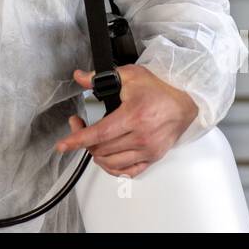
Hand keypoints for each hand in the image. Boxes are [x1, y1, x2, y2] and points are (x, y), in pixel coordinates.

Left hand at [55, 65, 197, 177]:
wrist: (184, 103)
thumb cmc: (160, 90)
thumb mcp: (130, 75)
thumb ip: (101, 77)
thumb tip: (80, 77)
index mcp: (134, 116)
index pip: (99, 134)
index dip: (78, 139)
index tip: (63, 145)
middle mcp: (141, 137)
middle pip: (102, 149)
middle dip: (84, 140)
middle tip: (80, 125)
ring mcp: (147, 150)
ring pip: (111, 162)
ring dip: (96, 153)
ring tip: (93, 140)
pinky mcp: (152, 158)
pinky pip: (127, 172)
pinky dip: (112, 168)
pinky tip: (106, 157)